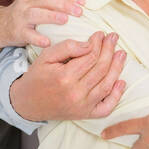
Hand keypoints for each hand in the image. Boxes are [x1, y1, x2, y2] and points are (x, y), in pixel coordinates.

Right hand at [0, 0, 83, 50]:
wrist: (1, 24)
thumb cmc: (24, 10)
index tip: (82, 1)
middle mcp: (27, 2)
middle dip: (64, 4)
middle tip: (79, 12)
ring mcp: (21, 16)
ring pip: (36, 14)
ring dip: (51, 16)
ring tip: (65, 20)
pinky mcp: (18, 31)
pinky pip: (28, 35)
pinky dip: (38, 38)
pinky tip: (48, 42)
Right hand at [9, 30, 126, 122]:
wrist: (27, 103)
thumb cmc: (37, 76)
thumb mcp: (46, 56)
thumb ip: (67, 47)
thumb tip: (89, 44)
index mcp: (64, 77)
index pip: (90, 57)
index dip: (98, 44)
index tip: (101, 34)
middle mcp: (75, 93)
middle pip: (100, 69)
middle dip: (110, 51)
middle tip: (114, 38)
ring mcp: (82, 106)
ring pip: (106, 85)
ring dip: (117, 68)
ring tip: (121, 54)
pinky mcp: (86, 115)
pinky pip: (106, 107)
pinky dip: (116, 95)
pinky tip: (121, 82)